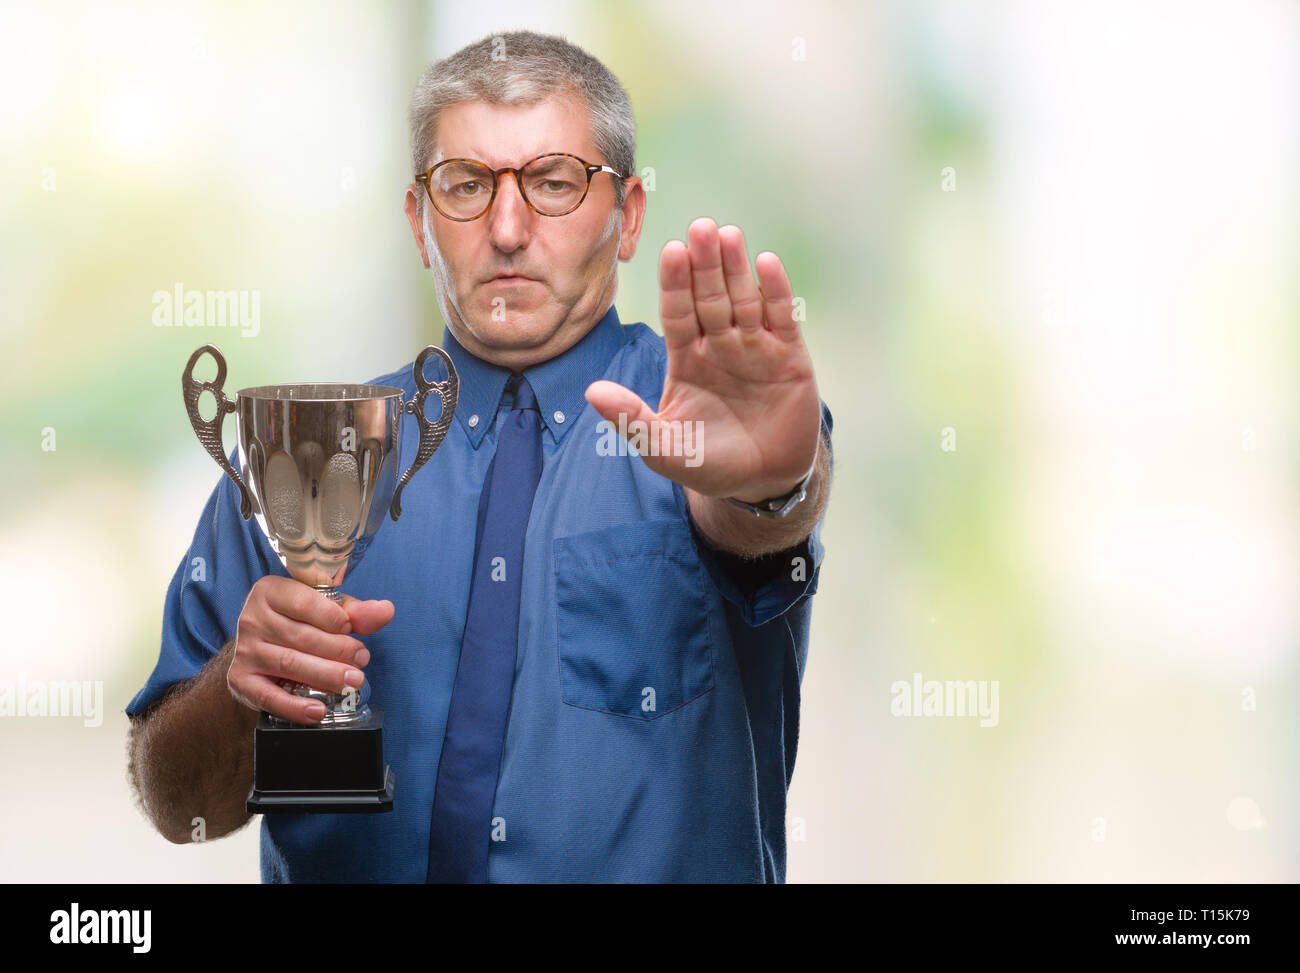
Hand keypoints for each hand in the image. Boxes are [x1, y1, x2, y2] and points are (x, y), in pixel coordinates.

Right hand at [227, 576, 394, 724]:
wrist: (260, 647)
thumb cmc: (298, 622)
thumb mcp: (326, 609)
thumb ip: (356, 611)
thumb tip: (385, 611)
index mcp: (271, 592)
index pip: (304, 602)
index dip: (334, 618)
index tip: (351, 629)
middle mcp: (252, 619)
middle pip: (301, 636)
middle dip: (338, 650)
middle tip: (362, 660)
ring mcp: (246, 651)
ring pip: (290, 664)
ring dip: (326, 676)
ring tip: (352, 681)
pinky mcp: (241, 680)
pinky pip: (269, 697)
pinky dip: (295, 707)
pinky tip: (318, 711)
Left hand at [585, 217, 820, 502]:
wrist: (761, 482)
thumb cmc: (706, 463)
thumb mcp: (663, 448)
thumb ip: (631, 420)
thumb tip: (592, 392)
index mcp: (685, 357)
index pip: (677, 312)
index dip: (675, 283)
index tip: (670, 252)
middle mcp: (719, 344)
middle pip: (710, 296)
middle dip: (705, 264)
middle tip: (700, 228)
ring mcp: (755, 346)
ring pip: (744, 299)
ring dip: (737, 268)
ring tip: (729, 235)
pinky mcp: (789, 356)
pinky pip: (782, 318)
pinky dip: (776, 292)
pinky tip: (766, 264)